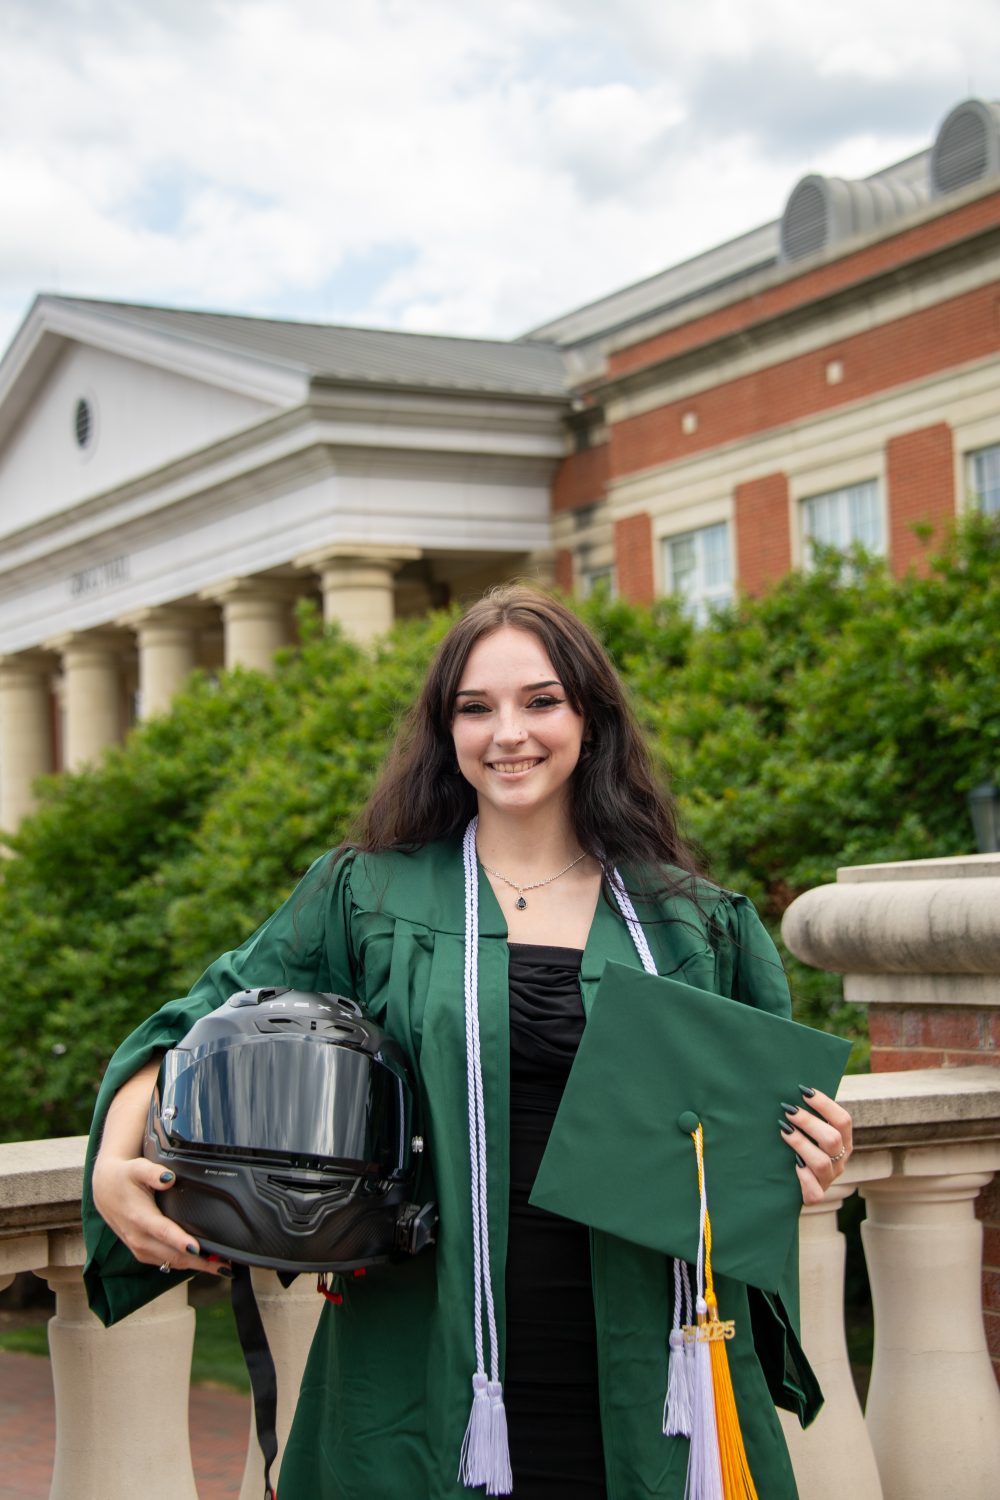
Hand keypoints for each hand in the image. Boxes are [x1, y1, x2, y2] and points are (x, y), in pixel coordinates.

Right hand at [92, 1152, 226, 1275]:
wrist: (105, 1190)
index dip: (180, 1241)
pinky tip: (202, 1262)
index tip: (197, 1248)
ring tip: (220, 1266)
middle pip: (172, 1255)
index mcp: (139, 1217)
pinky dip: (184, 1264)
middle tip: (225, 1264)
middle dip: (199, 1262)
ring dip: (195, 1267)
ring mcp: (139, 1249)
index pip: (163, 1232)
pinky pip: (166, 1263)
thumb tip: (169, 1177)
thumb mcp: (137, 1168)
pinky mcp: (142, 1253)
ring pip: (171, 1262)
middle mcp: (139, 1238)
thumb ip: (153, 1172)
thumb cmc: (123, 1178)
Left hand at [779, 1086, 852, 1205]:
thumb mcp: (809, 1131)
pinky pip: (814, 1191)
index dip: (825, 1105)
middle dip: (809, 1122)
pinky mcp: (816, 1196)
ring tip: (784, 1130)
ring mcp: (829, 1179)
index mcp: (843, 1141)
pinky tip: (792, 1165)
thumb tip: (795, 1088)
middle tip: (788, 1110)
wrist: (788, 1185)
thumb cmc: (798, 1147)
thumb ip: (807, 1114)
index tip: (804, 1091)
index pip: (843, 1120)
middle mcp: (840, 1160)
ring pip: (820, 1162)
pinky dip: (803, 1177)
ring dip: (801, 1143)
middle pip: (833, 1139)